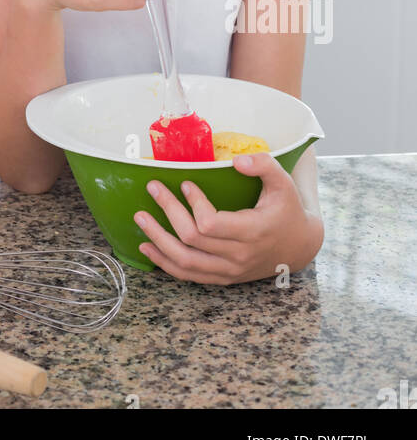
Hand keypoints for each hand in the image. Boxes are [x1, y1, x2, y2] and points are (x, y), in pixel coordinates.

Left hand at [133, 153, 323, 282]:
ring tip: (141, 218)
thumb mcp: (284, 183)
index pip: (211, 224)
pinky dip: (165, 263)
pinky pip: (189, 276)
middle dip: (168, 211)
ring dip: (158, 240)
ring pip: (185, 262)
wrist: (298, 246)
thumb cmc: (287, 209)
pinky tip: (148, 247)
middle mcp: (239, 256)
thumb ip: (264, 165)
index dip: (194, 204)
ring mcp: (229, 271)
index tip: (186, 184)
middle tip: (153, 188)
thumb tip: (237, 160)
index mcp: (253, 232)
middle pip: (192, 240)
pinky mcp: (223, 278)